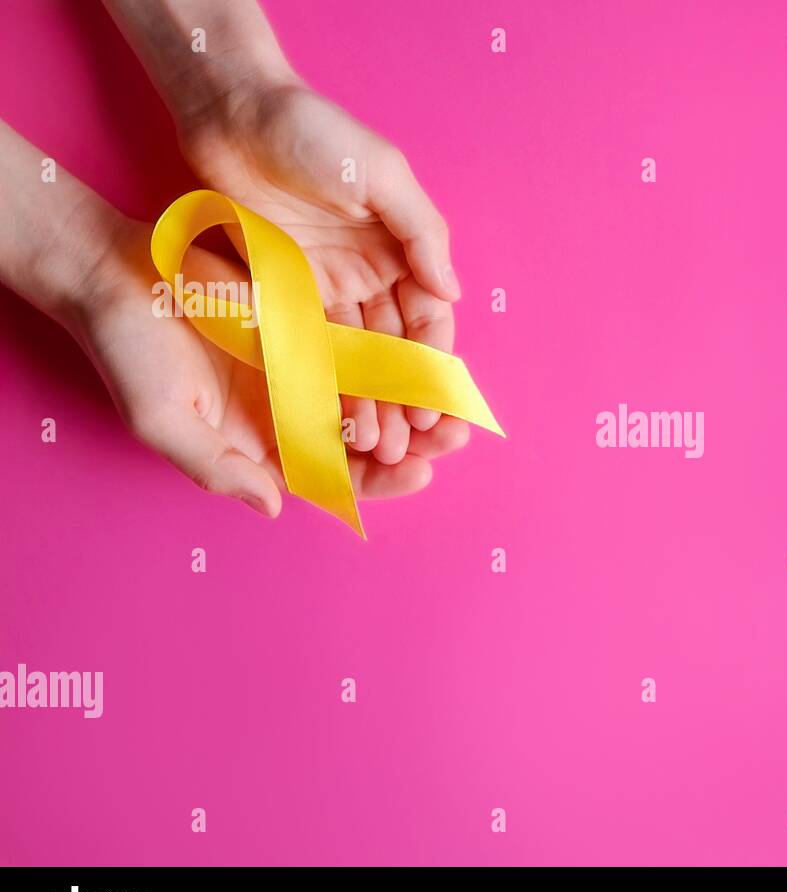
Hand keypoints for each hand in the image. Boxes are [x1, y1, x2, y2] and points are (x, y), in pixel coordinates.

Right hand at [70, 215, 469, 518]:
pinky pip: (362, 343)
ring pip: (373, 394)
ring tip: (456, 400)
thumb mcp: (162, 418)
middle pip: (365, 442)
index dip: (377, 481)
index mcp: (261, 447)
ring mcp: (303, 369)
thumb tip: (275, 506)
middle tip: (454, 437)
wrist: (113, 274)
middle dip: (414, 443)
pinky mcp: (308, 323)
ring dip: (415, 400)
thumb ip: (217, 467)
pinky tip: (429, 350)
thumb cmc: (129, 353)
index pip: (332, 478)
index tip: (417, 472)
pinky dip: (395, 351)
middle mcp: (289, 414)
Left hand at [178, 80, 461, 465]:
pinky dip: (320, 383)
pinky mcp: (282, 292)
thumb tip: (453, 293)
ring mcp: (325, 287)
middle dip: (401, 397)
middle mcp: (370, 274)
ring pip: (353, 357)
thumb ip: (422, 233)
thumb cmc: (314, 133)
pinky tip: (328, 417)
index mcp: (402, 249)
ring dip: (365, 400)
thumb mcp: (382, 173)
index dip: (432, 366)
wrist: (232, 113)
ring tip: (370, 444)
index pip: (427, 320)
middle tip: (403, 444)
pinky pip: (306, 347)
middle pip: (393, 349)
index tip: (433, 409)